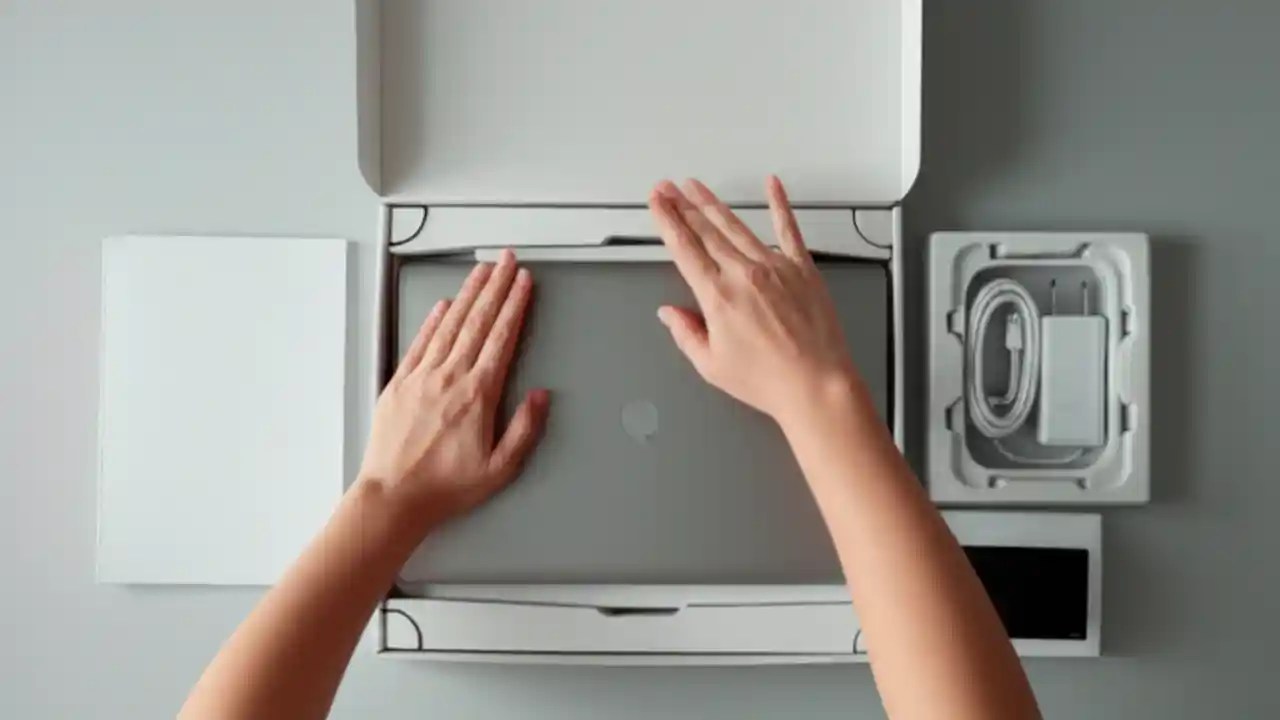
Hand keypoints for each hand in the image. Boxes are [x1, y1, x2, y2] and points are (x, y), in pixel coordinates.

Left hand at [357, 250, 548, 533]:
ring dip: (468, 294)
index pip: (502, 338)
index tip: (524, 284)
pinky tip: (443, 306)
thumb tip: (540, 397)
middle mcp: (449, 378)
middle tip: (506, 262)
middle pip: (478, 321)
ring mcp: (421, 378)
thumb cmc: (444, 487)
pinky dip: (433, 320)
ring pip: (449, 324)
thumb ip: (524, 429)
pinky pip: (420, 342)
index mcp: (476, 395)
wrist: (392, 497)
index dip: (515, 306)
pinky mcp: (399, 384)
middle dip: (496, 287)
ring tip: (481, 272)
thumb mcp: (500, 468)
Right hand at [648, 176, 864, 426]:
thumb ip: (686, 333)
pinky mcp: (802, 269)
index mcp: (717, 296)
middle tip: (668, 187)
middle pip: (706, 231)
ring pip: (737, 226)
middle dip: (683, 205)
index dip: (667, 221)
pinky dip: (780, 205)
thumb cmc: (767, 380)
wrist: (816, 384)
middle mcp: (744, 274)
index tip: (657, 202)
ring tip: (696, 186)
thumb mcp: (712, 365)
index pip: (684, 248)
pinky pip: (789, 229)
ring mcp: (775, 267)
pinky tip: (773, 184)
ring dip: (713, 204)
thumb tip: (669, 313)